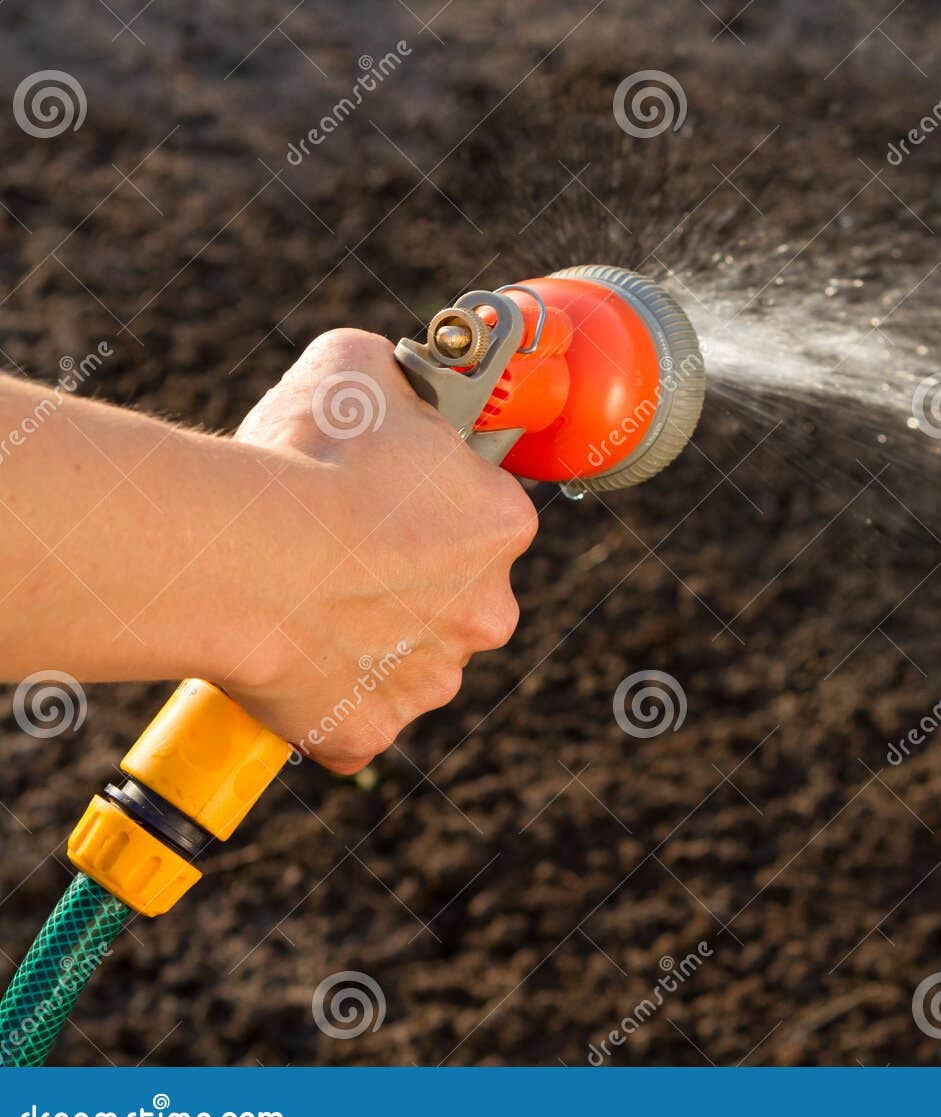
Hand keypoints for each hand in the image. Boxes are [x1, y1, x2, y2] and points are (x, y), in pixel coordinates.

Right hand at [223, 329, 536, 773]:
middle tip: (339, 545)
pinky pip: (351, 714)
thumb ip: (398, 376)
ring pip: (406, 656)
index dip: (432, 496)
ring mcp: (430, 679)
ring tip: (302, 593)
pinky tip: (286, 655)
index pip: (485, 510)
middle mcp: (488, 612)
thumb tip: (395, 375)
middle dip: (407, 573)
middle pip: (455, 592)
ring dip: (367, 632)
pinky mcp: (368, 729)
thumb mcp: (359, 365)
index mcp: (504, 526)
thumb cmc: (308, 458)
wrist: (237, 555)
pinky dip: (323, 694)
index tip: (387, 490)